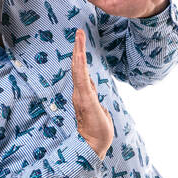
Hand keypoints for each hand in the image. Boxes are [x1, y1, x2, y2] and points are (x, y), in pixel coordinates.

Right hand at [71, 29, 112, 158]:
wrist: (94, 146)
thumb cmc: (98, 132)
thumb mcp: (99, 110)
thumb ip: (94, 98)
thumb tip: (92, 89)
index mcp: (84, 94)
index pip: (82, 71)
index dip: (80, 56)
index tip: (80, 42)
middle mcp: (80, 92)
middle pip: (78, 66)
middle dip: (78, 48)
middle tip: (78, 31)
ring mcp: (82, 95)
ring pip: (78, 69)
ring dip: (78, 51)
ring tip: (79, 36)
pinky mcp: (86, 99)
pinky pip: (81, 78)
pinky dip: (80, 65)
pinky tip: (79, 54)